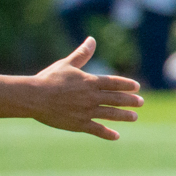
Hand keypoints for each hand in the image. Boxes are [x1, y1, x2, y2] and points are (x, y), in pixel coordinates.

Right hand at [27, 38, 142, 139]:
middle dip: (130, 101)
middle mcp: (92, 97)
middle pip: (116, 98)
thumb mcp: (67, 64)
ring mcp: (87, 111)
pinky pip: (97, 130)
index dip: (127, 85)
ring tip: (134, 117)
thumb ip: (82, 54)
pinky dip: (107, 133)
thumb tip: (92, 40)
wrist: (34, 97)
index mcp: (90, 82)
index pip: (114, 82)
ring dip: (124, 116)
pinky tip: (116, 136)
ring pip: (111, 114)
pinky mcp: (79, 124)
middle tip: (140, 102)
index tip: (136, 87)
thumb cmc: (49, 79)